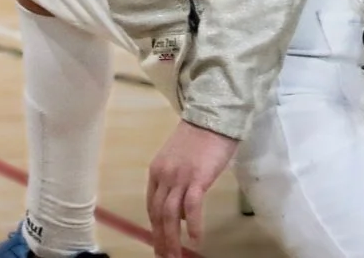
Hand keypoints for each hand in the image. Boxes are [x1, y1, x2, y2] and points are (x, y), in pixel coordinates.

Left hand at [146, 120, 237, 257]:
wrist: (211, 119)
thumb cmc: (198, 140)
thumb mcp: (178, 162)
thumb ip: (173, 182)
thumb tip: (179, 212)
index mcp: (157, 171)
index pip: (151, 205)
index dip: (154, 228)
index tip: (158, 244)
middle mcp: (164, 175)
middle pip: (158, 213)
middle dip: (161, 239)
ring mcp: (180, 177)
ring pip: (171, 214)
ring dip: (172, 239)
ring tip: (176, 257)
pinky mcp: (198, 178)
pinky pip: (192, 206)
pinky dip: (193, 225)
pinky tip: (195, 240)